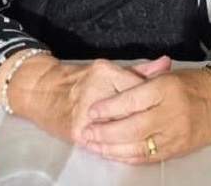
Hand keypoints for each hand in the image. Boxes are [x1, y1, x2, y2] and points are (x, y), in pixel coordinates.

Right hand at [17, 57, 167, 143]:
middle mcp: (94, 91)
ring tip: (149, 137)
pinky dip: (119, 147)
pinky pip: (106, 143)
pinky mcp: (79, 132)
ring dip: (137, 136)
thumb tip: (167, 63)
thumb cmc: (79, 80)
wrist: (43, 92)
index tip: (163, 106)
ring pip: (121, 130)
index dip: (154, 100)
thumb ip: (139, 70)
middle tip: (160, 125)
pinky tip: (131, 148)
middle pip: (132, 110)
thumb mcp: (108, 70)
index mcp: (103, 72)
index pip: (138, 88)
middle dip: (148, 119)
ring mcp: (85, 113)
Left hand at [78, 64, 210, 163]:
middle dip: (105, 132)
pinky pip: (147, 157)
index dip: (109, 107)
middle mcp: (170, 112)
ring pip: (137, 146)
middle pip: (131, 126)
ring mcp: (174, 134)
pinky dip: (127, 157)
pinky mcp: (176, 149)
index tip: (92, 111)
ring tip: (94, 145)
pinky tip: (112, 154)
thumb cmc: (192, 84)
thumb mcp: (167, 75)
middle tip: (87, 132)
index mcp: (166, 88)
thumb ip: (141, 79)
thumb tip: (114, 82)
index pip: (131, 99)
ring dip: (112, 148)